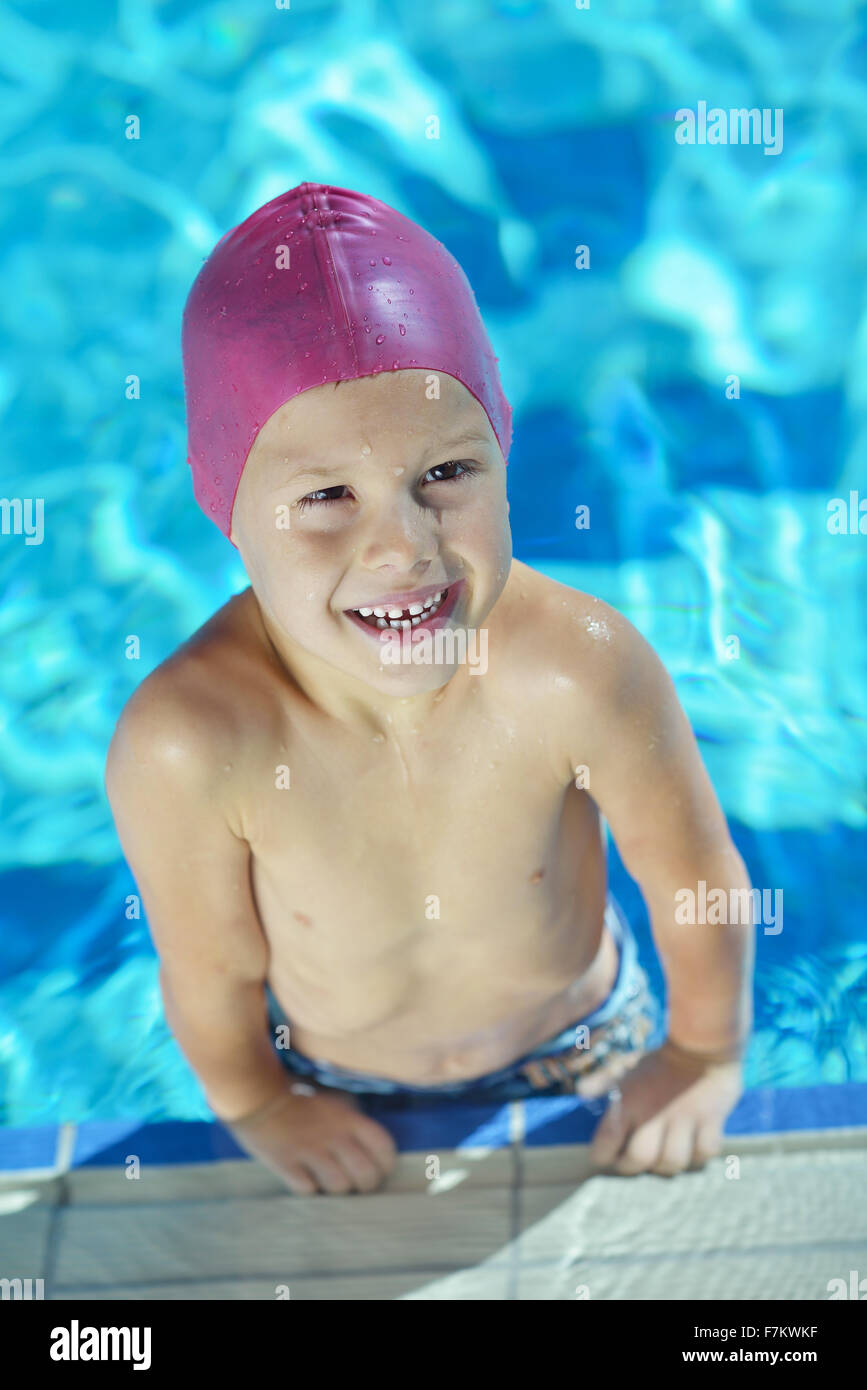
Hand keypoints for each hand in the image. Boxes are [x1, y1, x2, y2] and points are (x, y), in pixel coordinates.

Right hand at [225, 1082, 397, 1194]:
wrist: (256, 1094)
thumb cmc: (298, 1096)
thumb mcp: (334, 1098)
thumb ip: (354, 1118)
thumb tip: (372, 1145)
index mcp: (348, 1117)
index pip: (384, 1148)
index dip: (386, 1165)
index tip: (380, 1169)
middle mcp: (334, 1135)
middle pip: (366, 1175)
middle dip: (365, 1185)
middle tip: (356, 1184)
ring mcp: (310, 1151)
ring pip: (339, 1186)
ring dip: (336, 1188)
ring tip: (329, 1180)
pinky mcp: (286, 1164)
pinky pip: (308, 1189)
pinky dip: (310, 1188)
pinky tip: (305, 1177)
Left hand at [578, 1039, 744, 1176]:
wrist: (700, 1044)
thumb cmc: (658, 1061)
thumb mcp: (626, 1065)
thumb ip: (602, 1080)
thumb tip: (580, 1091)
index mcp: (630, 1101)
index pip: (608, 1140)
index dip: (602, 1155)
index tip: (602, 1156)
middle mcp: (655, 1114)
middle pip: (639, 1159)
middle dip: (631, 1166)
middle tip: (631, 1162)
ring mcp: (685, 1119)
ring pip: (673, 1161)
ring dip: (665, 1165)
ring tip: (661, 1159)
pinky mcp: (711, 1121)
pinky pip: (705, 1152)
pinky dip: (698, 1156)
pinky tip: (692, 1150)